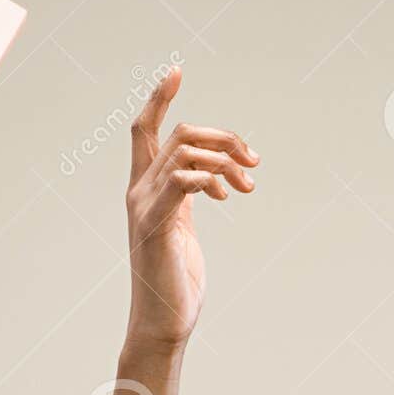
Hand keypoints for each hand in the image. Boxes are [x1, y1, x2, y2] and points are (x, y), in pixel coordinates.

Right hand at [124, 68, 258, 351]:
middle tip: (253, 161)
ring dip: (226, 159)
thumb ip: (188, 199)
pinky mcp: (156, 227)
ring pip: (185, 151)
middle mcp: (139, 191)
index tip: (176, 71)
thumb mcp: (182, 229)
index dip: (158, 98)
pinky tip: (227, 197)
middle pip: (180, 134)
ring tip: (247, 185)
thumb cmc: (176, 280)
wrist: (163, 323)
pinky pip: (182, 181)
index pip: (145, 131)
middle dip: (223, 137)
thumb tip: (212, 178)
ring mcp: (145, 208)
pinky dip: (210, 178)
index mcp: (146, 189)